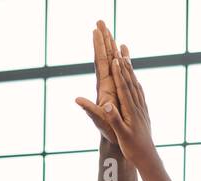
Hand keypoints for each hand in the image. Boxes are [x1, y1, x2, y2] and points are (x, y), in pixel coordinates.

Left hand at [74, 19, 119, 143]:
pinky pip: (121, 70)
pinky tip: (123, 52)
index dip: (99, 47)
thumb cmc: (107, 131)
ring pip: (112, 62)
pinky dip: (122, 59)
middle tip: (101, 21)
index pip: (101, 62)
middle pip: (105, 57)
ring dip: (111, 46)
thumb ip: (89, 110)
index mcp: (104, 87)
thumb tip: (77, 100)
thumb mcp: (98, 120)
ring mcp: (113, 86)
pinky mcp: (118, 90)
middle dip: (103, 40)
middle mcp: (107, 84)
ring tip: (110, 30)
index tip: (96, 30)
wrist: (113, 139)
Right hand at [101, 45, 156, 168]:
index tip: (115, 59)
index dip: (119, 73)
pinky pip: (139, 94)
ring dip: (131, 71)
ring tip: (126, 59)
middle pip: (131, 82)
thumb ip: (114, 119)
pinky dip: (135, 83)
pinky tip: (135, 80)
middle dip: (125, 66)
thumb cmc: (132, 148)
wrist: (147, 158)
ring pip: (136, 86)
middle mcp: (138, 107)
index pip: (124, 88)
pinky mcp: (144, 113)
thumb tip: (106, 105)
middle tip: (120, 51)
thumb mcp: (121, 134)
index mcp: (131, 111)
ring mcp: (142, 109)